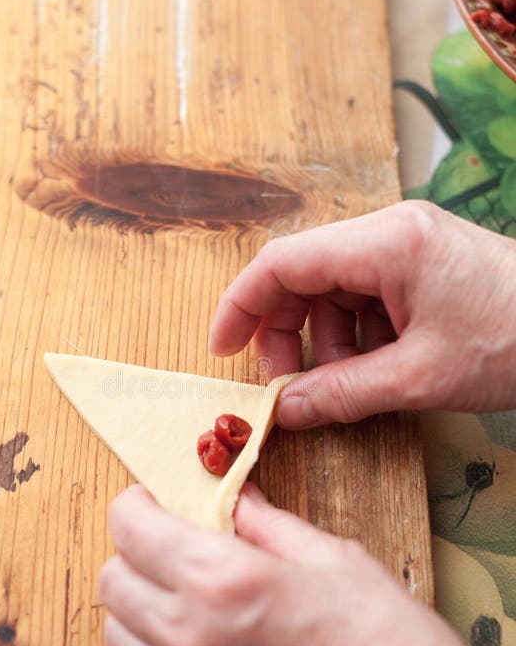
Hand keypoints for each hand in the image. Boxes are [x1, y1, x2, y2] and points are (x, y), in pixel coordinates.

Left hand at [99, 484, 472, 645]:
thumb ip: (266, 522)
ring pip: (116, 635)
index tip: (151, 501)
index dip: (134, 505)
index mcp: (221, 577)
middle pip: (110, 580)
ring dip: (137, 606)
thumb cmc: (382, 636)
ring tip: (177, 596)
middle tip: (169, 545)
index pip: (130, 528)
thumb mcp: (329, 554)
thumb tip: (235, 496)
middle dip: (133, 552)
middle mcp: (190, 633)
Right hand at [208, 201, 515, 426]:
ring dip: (328, 343)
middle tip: (290, 387)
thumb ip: (344, 393)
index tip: (222, 349)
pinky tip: (378, 371)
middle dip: (288, 334)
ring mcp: (408, 249)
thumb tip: (284, 412)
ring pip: (333, 292)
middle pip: (304, 276)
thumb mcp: (421, 376)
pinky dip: (359, 340)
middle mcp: (391, 234)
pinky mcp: (423, 270)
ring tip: (347, 385)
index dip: (241, 306)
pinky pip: (367, 300)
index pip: (282, 262)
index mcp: (386, 243)